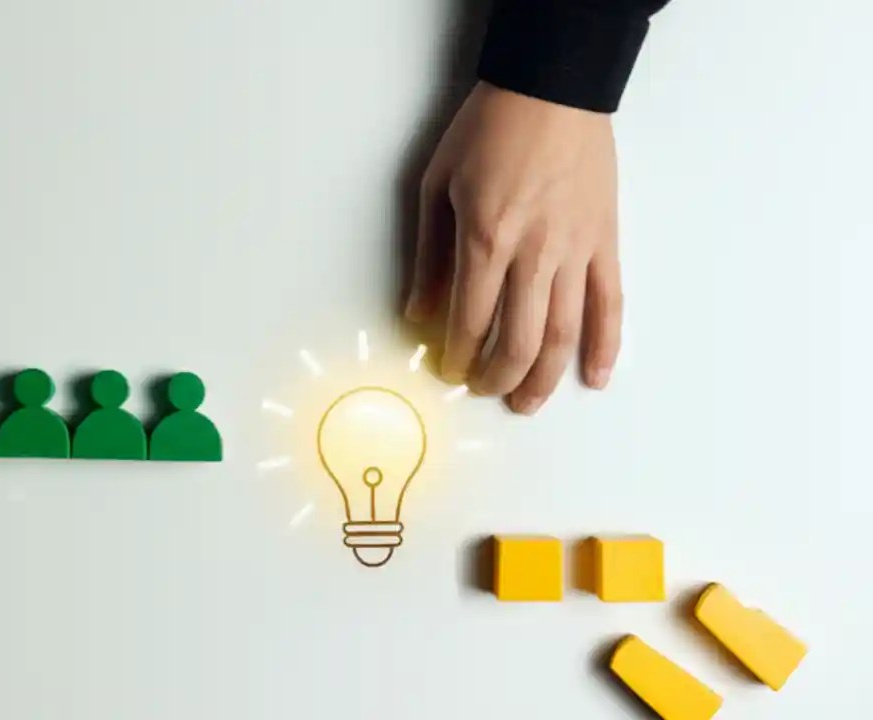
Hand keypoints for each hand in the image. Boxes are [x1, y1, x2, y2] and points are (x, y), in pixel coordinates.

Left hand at [406, 82, 622, 414]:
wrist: (551, 88)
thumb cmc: (488, 130)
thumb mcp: (437, 185)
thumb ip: (429, 255)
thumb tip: (418, 312)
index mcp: (487, 239)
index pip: (471, 320)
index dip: (459, 356)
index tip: (450, 372)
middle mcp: (535, 253)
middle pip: (520, 340)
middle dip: (498, 377)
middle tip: (484, 390)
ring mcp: (576, 250)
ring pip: (565, 332)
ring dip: (546, 377)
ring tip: (528, 402)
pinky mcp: (605, 241)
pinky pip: (610, 303)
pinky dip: (604, 344)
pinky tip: (594, 376)